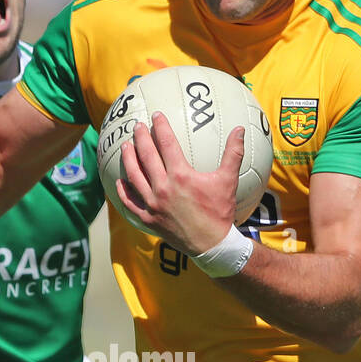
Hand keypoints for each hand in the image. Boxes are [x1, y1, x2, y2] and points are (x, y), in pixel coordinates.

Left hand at [117, 112, 244, 254]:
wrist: (212, 245)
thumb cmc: (220, 212)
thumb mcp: (228, 181)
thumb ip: (233, 153)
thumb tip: (239, 130)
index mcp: (181, 175)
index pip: (166, 143)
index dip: (160, 127)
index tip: (156, 116)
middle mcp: (163, 188)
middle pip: (146, 156)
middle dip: (141, 137)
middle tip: (137, 126)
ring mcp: (153, 204)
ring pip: (134, 176)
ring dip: (129, 159)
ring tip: (126, 146)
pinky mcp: (149, 219)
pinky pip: (131, 203)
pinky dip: (124, 191)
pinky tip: (120, 181)